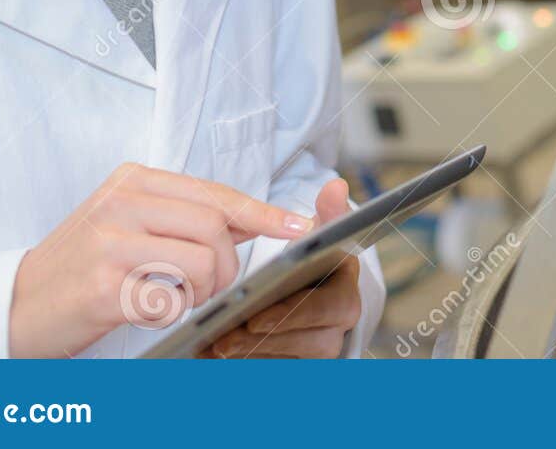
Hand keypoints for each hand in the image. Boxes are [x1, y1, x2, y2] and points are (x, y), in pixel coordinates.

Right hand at [8, 162, 314, 357]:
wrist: (14, 304)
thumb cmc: (81, 265)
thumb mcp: (131, 223)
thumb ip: (187, 216)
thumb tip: (256, 217)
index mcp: (134, 180)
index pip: (215, 194)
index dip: (263, 213)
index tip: (297, 226)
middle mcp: (121, 202)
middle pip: (215, 228)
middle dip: (228, 265)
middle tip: (209, 286)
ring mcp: (109, 243)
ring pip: (201, 261)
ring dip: (203, 291)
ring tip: (179, 298)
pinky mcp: (101, 286)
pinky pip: (169, 300)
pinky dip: (171, 312)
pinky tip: (149, 309)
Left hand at [204, 178, 362, 358]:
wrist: (313, 291)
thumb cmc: (315, 262)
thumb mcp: (324, 236)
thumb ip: (329, 212)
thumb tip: (336, 185)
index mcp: (346, 299)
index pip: (324, 310)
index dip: (291, 314)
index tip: (256, 316)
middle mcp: (336, 332)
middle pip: (300, 343)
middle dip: (260, 340)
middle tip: (224, 336)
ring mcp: (315, 354)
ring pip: (280, 359)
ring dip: (246, 354)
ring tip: (210, 344)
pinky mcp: (293, 367)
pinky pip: (267, 370)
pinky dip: (240, 365)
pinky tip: (209, 356)